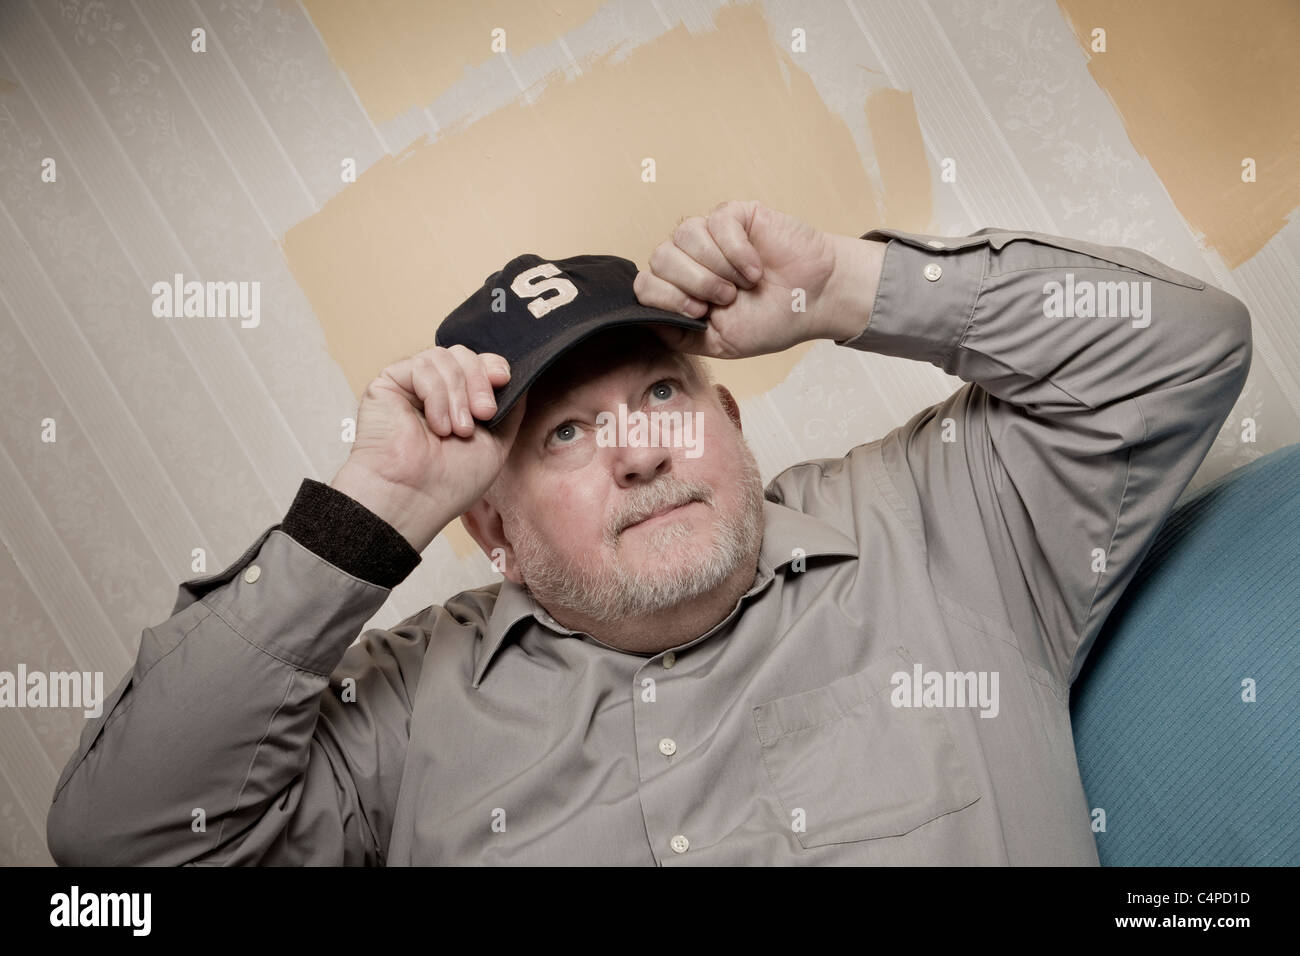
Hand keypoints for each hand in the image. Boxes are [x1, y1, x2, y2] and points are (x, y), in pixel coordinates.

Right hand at [329, 345, 525, 551]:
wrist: (414, 499)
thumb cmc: (451, 481)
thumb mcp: (497, 442)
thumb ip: (510, 407)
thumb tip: (519, 375)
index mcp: (459, 402)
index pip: (479, 364)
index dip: (493, 366)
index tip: (503, 380)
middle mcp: (435, 391)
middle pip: (463, 354)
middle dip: (479, 380)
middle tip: (483, 414)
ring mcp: (410, 386)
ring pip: (444, 357)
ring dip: (458, 394)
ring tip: (457, 430)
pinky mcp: (388, 383)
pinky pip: (421, 366)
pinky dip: (437, 395)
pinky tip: (437, 426)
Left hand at [633, 200, 872, 358]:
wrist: (814, 301)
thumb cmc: (770, 320)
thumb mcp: (719, 342)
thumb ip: (679, 334)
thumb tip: (643, 319)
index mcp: (680, 290)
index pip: (645, 284)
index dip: (667, 298)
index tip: (699, 312)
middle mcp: (689, 260)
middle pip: (661, 258)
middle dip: (695, 283)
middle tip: (726, 298)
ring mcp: (710, 235)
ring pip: (685, 235)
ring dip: (716, 267)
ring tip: (741, 284)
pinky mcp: (734, 216)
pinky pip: (717, 222)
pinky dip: (736, 251)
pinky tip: (755, 267)